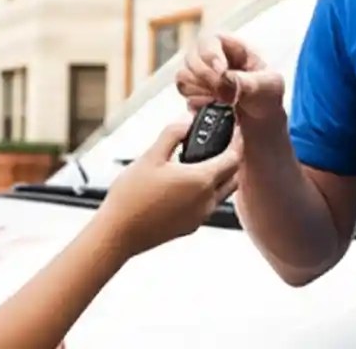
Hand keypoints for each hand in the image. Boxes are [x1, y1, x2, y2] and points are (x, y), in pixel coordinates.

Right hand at [101, 119, 241, 255]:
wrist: (118, 234)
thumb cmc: (131, 197)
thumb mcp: (150, 156)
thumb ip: (172, 134)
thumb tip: (187, 120)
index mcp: (202, 181)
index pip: (234, 158)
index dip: (238, 142)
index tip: (236, 132)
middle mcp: (207, 201)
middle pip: (234, 177)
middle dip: (233, 159)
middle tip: (225, 144)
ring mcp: (200, 217)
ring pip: (223, 193)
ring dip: (222, 177)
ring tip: (206, 161)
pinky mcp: (190, 227)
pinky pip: (209, 206)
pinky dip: (208, 191)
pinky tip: (189, 184)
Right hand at [175, 33, 285, 123]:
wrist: (261, 129)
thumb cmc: (268, 100)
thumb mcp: (269, 88)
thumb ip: (250, 82)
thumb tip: (225, 78)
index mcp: (234, 47)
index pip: (212, 39)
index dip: (211, 54)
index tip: (220, 71)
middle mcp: (213, 58)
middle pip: (192, 56)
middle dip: (205, 76)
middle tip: (222, 93)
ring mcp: (201, 76)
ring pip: (183, 75)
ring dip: (201, 91)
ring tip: (222, 100)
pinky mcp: (194, 94)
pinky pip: (184, 95)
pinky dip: (197, 103)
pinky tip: (214, 107)